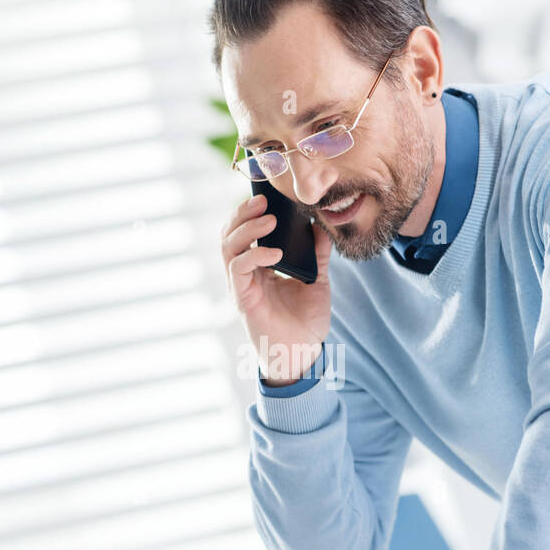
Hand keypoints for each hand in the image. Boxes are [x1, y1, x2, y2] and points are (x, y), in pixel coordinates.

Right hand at [219, 192, 332, 384]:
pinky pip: (238, 270)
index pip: (243, 231)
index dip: (248, 212)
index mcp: (259, 267)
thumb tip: (321, 225)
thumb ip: (317, 253)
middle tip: (262, 200)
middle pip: (229, 234)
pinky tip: (275, 253)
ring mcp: (241, 286)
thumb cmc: (306, 322)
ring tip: (269, 220)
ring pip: (228, 247)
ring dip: (246, 229)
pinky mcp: (243, 299)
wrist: (304, 353)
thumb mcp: (318, 280)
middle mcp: (245, 274)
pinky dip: (255, 255)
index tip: (266, 196)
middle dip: (242, 213)